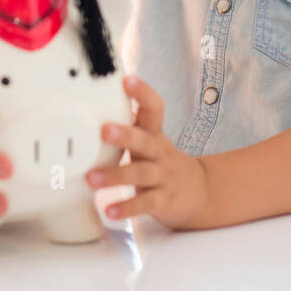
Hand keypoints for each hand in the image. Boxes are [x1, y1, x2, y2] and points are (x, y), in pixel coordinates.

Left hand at [84, 76, 209, 229]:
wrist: (200, 193)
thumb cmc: (161, 163)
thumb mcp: (149, 142)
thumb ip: (128, 127)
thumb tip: (90, 106)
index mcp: (154, 134)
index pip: (154, 108)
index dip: (143, 93)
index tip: (127, 80)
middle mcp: (159, 153)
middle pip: (145, 141)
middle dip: (125, 135)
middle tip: (104, 130)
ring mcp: (163, 177)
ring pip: (141, 174)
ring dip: (115, 176)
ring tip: (92, 178)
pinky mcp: (163, 200)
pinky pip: (145, 204)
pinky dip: (127, 208)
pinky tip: (109, 210)